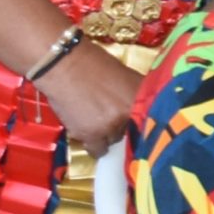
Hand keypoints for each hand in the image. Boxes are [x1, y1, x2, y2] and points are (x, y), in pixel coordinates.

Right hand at [36, 41, 143, 155]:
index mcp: (142, 95)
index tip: (135, 124)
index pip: (151, 121)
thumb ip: (134, 95)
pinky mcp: (92, 134)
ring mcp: (112, 124)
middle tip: (108, 114)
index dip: (141, 123)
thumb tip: (140, 111)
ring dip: (106, 134)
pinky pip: (98, 150)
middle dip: (121, 125)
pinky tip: (88, 132)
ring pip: (114, 140)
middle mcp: (130, 111)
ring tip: (94, 118)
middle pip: (131, 131)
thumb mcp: (125, 75)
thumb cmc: (92, 63)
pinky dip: (93, 144)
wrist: (63, 63)